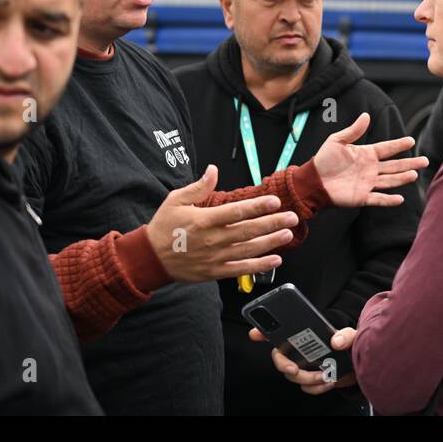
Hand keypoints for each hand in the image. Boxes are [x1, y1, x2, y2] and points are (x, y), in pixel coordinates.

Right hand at [148, 165, 299, 281]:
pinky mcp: (215, 272)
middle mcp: (212, 240)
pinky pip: (241, 269)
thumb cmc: (164, 227)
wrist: (150, 259)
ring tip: (288, 234)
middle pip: (248, 231)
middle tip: (292, 217)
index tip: (274, 201)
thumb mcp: (175, 201)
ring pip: (248, 250)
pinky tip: (275, 259)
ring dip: (270, 242)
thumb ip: (198, 186)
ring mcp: (215, 258)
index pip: (236, 212)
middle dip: (272, 223)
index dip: (257, 207)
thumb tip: (214, 169)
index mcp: (204, 220)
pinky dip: (259, 266)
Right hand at [249, 326, 359, 394]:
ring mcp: (304, 365)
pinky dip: (316, 388)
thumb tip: (335, 342)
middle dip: (284, 365)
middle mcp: (300, 350)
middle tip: (295, 369)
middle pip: (280, 357)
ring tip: (324, 375)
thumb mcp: (352, 336)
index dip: (263, 331)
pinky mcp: (311, 379)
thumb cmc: (351, 347)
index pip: (280, 331)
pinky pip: (305, 387)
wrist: (358, 366)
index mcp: (306, 335)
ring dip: (306, 378)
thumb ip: (346, 335)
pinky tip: (328, 382)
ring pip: (292, 375)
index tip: (254, 333)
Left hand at [314, 113, 428, 206]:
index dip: (399, 145)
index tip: (412, 140)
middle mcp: (371, 169)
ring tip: (415, 175)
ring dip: (402, 178)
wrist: (312, 180)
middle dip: (410, 163)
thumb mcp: (337, 141)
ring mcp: (368, 183)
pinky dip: (389, 200)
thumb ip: (353, 130)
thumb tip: (366, 115)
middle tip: (425, 160)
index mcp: (366, 154)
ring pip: (390, 181)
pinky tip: (400, 198)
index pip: (387, 148)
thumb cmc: (324, 160)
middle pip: (394, 166)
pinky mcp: (362, 197)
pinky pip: (378, 198)